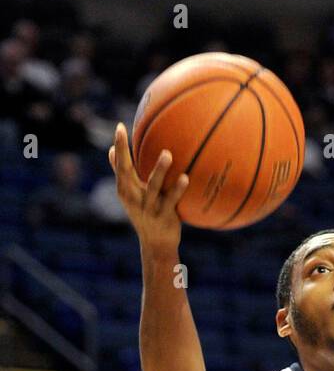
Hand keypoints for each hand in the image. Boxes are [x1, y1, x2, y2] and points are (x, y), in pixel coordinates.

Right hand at [108, 121, 188, 252]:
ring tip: (167, 154)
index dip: (119, 147)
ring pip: (152, 186)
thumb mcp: (131, 195)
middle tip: (125, 132)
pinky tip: (186, 178)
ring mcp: (148, 207)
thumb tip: (111, 150)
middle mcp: (133, 197)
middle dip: (124, 152)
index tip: (119, 126)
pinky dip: (178, 189)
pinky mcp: (163, 216)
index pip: (120, 165)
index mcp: (125, 190)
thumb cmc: (145, 214)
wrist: (156, 244)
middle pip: (126, 172)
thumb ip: (122, 173)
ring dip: (160, 170)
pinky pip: (171, 200)